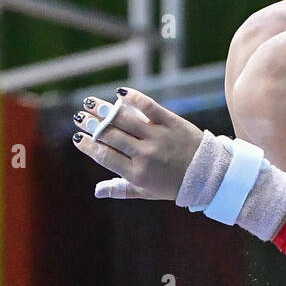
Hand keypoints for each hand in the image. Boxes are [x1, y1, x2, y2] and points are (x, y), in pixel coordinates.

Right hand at [73, 88, 202, 199]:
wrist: (208, 174)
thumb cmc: (173, 185)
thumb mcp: (147, 192)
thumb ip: (121, 189)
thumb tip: (97, 191)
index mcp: (137, 173)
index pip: (105, 156)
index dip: (88, 145)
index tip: (78, 137)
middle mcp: (145, 155)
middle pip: (111, 135)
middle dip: (91, 125)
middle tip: (79, 117)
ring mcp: (158, 137)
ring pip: (125, 119)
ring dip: (103, 109)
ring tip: (90, 102)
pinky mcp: (171, 122)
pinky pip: (149, 107)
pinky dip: (133, 98)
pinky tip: (119, 93)